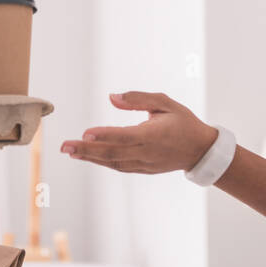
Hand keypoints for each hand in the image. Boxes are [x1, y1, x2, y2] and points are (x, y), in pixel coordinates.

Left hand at [61, 91, 218, 173]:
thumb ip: (139, 99)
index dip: (105, 136)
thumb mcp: (165, 103)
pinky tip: (88, 157)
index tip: (86, 133)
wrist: (200, 150)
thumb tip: (112, 97)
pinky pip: (119, 167)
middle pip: (113, 152)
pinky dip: (102, 162)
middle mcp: (147, 152)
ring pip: (113, 162)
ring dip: (90, 157)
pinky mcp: (143, 169)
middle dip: (86, 150)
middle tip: (64, 146)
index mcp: (153, 135)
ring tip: (70, 151)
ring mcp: (144, 164)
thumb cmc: (183, 122)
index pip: (124, 136)